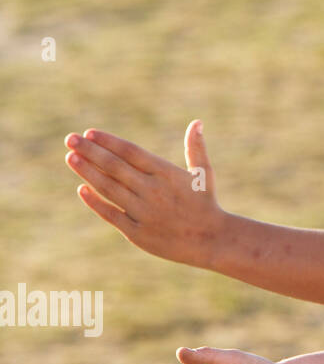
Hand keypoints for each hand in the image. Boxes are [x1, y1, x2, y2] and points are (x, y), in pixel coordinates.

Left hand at [65, 120, 226, 267]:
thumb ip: (196, 148)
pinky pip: (111, 214)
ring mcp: (144, 212)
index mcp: (167, 174)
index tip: (89, 132)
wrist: (212, 240)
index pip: (131, 152)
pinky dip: (95, 202)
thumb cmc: (206, 204)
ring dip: (88, 172)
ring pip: (109, 188)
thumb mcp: (204, 174)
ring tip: (71, 157)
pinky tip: (81, 189)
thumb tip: (197, 122)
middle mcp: (153, 191)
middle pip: (115, 167)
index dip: (109, 142)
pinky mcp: (137, 233)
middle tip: (70, 139)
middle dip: (90, 151)